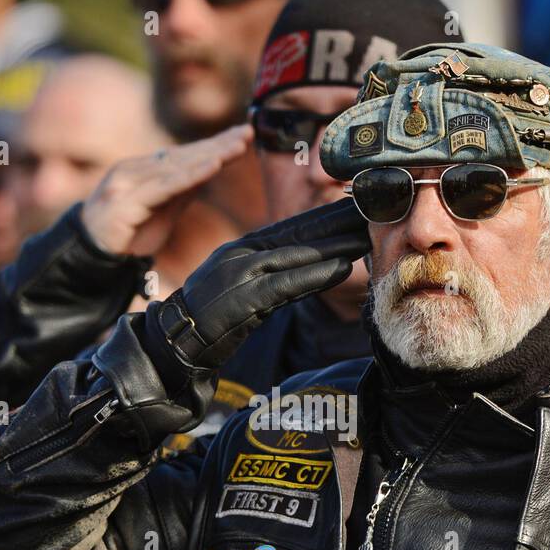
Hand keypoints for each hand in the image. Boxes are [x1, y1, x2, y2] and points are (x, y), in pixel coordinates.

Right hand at [80, 124, 251, 257]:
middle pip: (184, 155)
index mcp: (144, 170)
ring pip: (176, 167)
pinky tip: (212, 167)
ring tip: (237, 147)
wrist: (89, 255)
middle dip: (218, 144)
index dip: (213, 145)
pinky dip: (189, 176)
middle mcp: (135, 170)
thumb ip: (183, 190)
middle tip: (247, 133)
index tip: (243, 136)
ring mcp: (127, 183)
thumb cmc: (128, 235)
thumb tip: (211, 169)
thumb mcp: (163, 211)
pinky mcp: (124, 202)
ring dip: (209, 156)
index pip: (185, 154)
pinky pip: (163, 187)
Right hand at [147, 198, 370, 372]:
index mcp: (243, 248)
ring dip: (337, 244)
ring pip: (297, 254)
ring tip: (369, 235)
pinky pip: (286, 284)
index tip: (358, 205)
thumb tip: (305, 265)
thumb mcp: (240, 287)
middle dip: (338, 222)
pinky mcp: (243, 300)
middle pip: (299, 232)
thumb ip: (268, 273)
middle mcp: (242, 253)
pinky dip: (316, 275)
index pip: (292, 226)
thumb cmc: (210, 321)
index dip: (327, 216)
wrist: (175, 343)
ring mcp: (240, 275)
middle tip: (374, 210)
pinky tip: (343, 267)